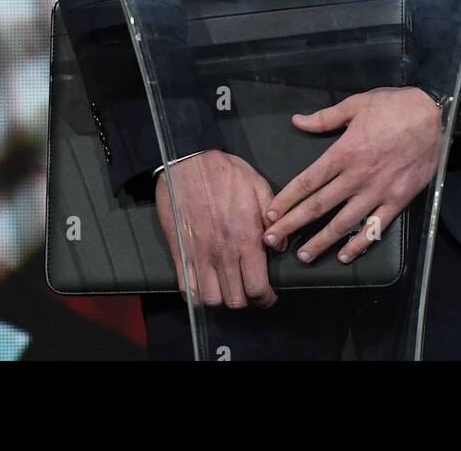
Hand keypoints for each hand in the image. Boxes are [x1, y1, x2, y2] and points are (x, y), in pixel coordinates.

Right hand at [155, 151, 279, 309]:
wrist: (188, 161)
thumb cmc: (226, 172)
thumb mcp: (258, 186)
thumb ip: (272, 217)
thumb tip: (281, 245)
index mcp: (246, 238)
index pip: (257, 288)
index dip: (265, 299)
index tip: (267, 296)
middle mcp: (223, 253)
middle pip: (235, 299)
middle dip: (246, 299)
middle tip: (248, 288)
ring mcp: (199, 255)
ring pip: (211, 300)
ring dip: (221, 297)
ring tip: (227, 286)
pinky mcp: (180, 253)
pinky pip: (187, 289)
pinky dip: (197, 294)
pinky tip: (205, 284)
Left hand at [262, 86, 442, 264]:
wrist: (432, 116)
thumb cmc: (392, 106)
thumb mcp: (355, 104)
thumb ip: (324, 118)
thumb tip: (296, 121)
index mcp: (344, 152)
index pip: (307, 182)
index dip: (286, 200)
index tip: (270, 214)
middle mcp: (357, 176)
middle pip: (318, 206)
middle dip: (293, 225)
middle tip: (272, 241)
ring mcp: (377, 191)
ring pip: (343, 223)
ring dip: (320, 241)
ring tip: (303, 255)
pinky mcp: (397, 200)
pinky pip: (375, 228)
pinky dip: (359, 245)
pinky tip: (344, 256)